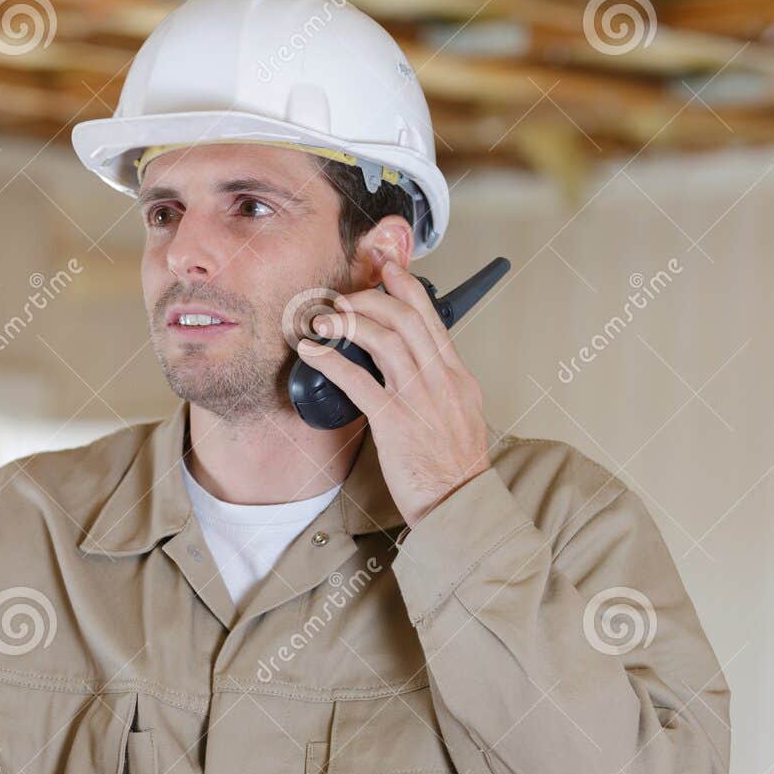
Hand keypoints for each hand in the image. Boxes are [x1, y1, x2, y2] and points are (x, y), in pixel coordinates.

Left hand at [298, 257, 491, 525]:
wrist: (460, 504)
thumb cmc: (454, 468)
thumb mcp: (459, 415)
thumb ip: (439, 386)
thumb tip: (416, 367)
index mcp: (456, 377)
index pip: (430, 317)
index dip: (405, 286)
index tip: (386, 269)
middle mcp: (439, 379)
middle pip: (404, 317)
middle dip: (369, 298)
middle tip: (344, 298)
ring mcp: (418, 399)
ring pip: (384, 338)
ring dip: (348, 321)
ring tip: (324, 320)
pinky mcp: (394, 422)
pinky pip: (358, 380)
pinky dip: (331, 360)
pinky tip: (314, 352)